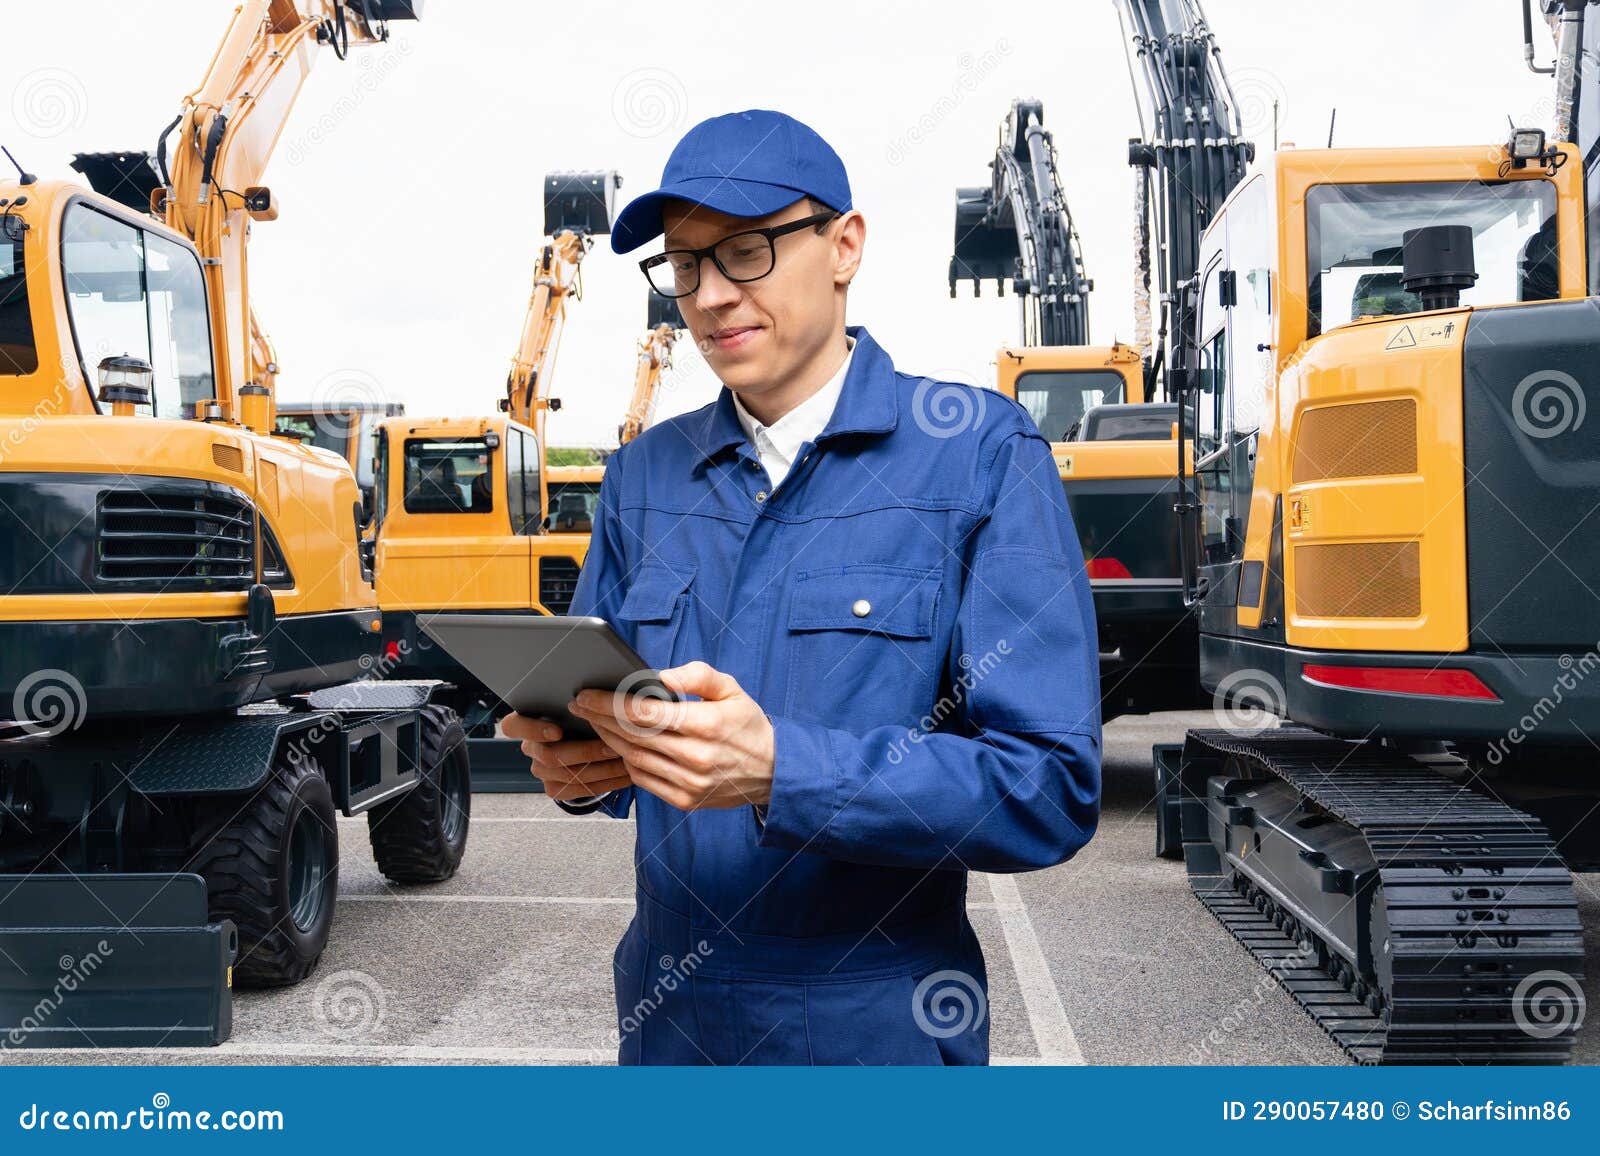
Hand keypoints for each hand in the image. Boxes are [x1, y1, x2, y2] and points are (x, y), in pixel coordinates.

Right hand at [500, 712, 631, 800]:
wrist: (581, 738)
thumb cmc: (578, 714)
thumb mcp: (573, 704)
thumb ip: (579, 701)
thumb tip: (599, 695)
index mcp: (524, 722)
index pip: (513, 726)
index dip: (533, 730)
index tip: (557, 731)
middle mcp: (530, 748)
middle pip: (549, 756)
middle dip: (585, 752)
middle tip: (612, 746)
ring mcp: (541, 771)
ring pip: (569, 775)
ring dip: (603, 768)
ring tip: (626, 759)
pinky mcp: (554, 788)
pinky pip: (580, 790)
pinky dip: (607, 783)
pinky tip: (625, 775)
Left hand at [568, 661, 774, 810]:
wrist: (773, 771)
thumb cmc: (748, 724)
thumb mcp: (731, 688)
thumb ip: (695, 675)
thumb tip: (658, 675)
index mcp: (707, 725)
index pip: (645, 713)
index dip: (609, 703)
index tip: (587, 694)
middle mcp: (696, 757)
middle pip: (632, 736)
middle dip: (600, 718)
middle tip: (579, 705)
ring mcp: (689, 783)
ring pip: (633, 759)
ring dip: (608, 739)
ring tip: (594, 722)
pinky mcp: (685, 800)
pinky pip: (643, 779)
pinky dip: (626, 761)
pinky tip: (618, 746)